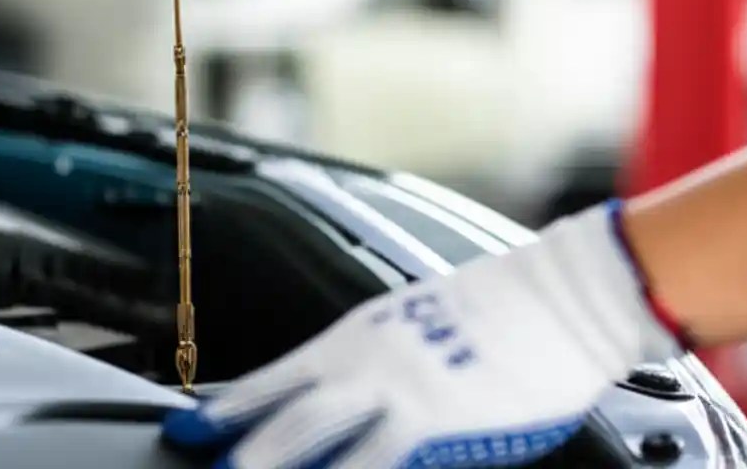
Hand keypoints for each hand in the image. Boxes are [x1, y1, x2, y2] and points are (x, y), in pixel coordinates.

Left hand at [162, 203, 682, 468]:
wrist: (559, 294)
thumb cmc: (491, 309)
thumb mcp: (409, 325)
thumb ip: (364, 365)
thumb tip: (326, 399)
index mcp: (354, 339)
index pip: (272, 381)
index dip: (226, 411)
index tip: (187, 430)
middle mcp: (367, 367)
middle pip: (285, 422)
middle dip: (241, 454)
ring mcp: (402, 398)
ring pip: (324, 451)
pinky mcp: (440, 424)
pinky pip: (381, 464)